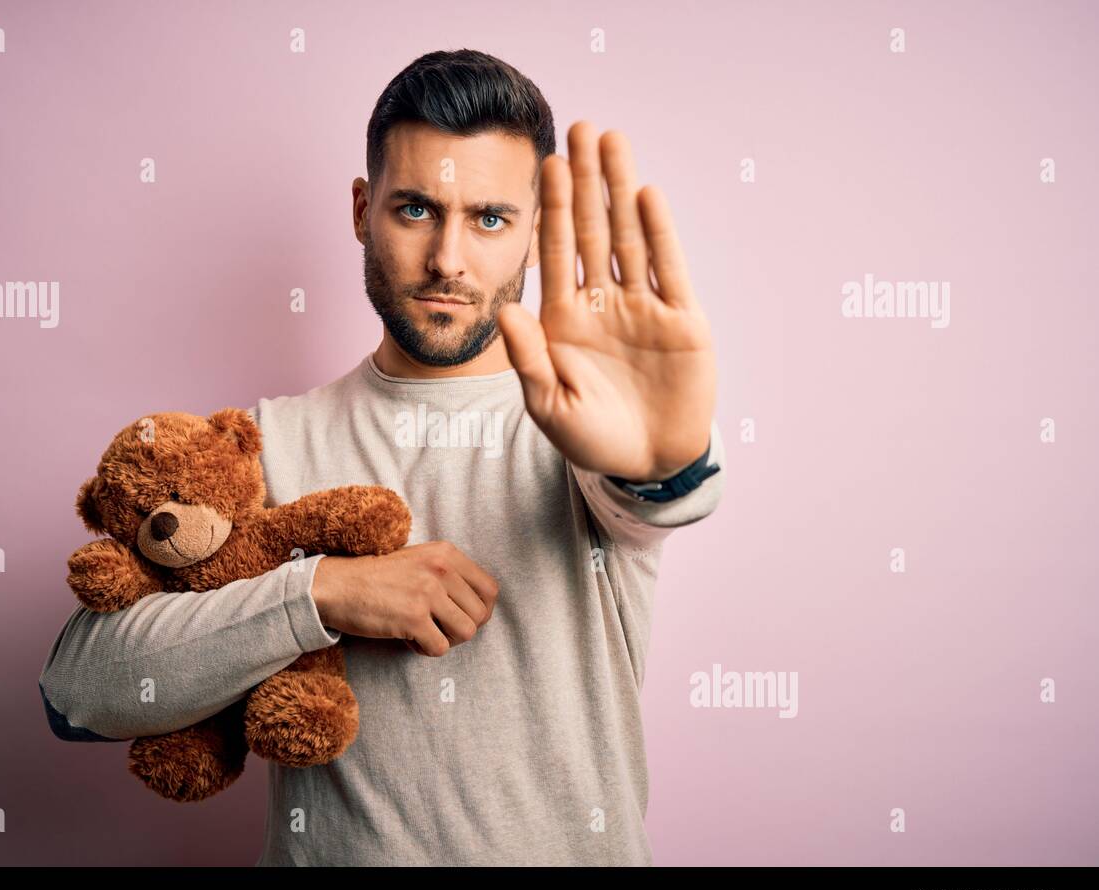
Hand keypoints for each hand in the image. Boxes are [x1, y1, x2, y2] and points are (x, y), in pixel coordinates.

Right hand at [310, 542, 498, 656]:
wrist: (337, 585)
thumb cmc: (378, 577)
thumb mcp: (419, 560)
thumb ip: (450, 575)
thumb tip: (481, 607)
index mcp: (446, 553)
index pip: (490, 590)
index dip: (481, 611)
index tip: (462, 618)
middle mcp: (441, 569)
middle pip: (480, 615)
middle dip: (462, 629)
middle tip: (438, 628)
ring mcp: (427, 593)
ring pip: (466, 632)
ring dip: (447, 640)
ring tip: (425, 633)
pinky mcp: (412, 618)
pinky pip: (440, 647)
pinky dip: (425, 651)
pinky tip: (409, 640)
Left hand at [496, 121, 716, 481]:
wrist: (647, 466)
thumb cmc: (591, 440)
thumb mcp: (550, 404)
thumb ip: (529, 357)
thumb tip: (506, 308)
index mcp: (564, 319)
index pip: (555, 251)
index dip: (552, 207)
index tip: (544, 162)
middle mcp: (602, 303)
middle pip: (591, 229)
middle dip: (586, 180)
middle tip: (581, 127)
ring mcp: (642, 308)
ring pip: (630, 237)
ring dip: (620, 189)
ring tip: (613, 140)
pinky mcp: (680, 321)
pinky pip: (667, 268)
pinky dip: (658, 232)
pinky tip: (645, 195)